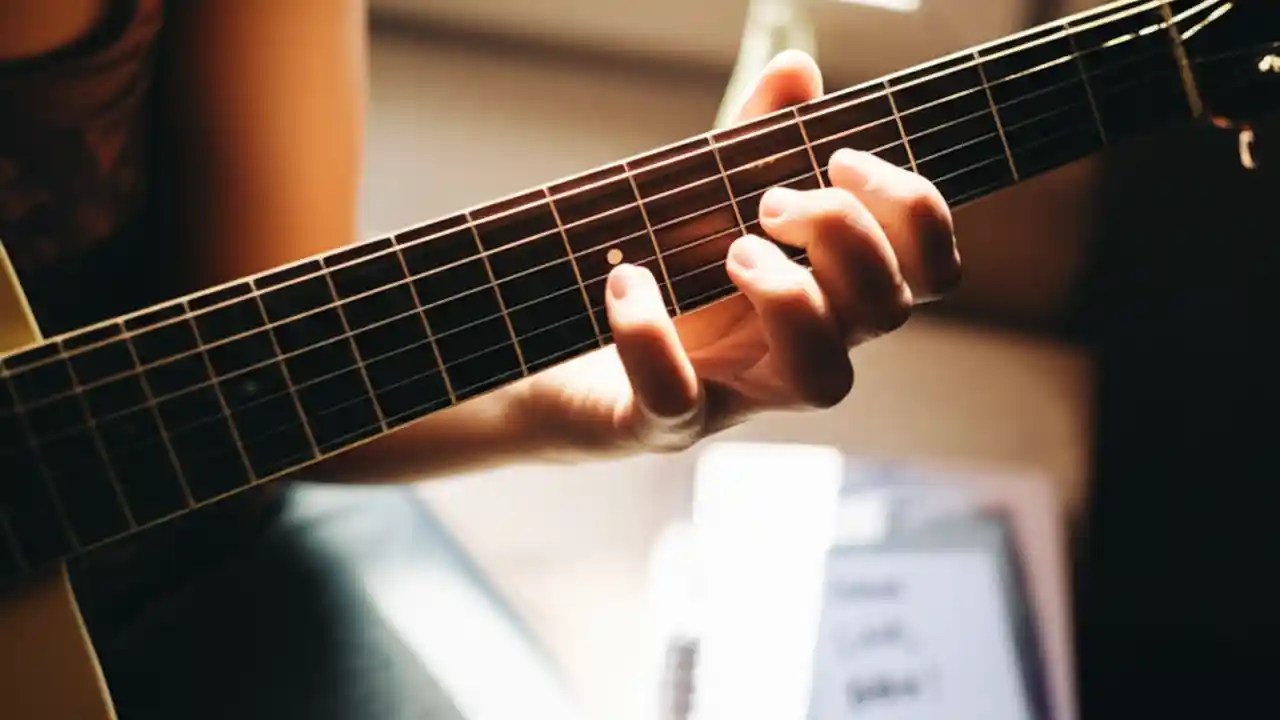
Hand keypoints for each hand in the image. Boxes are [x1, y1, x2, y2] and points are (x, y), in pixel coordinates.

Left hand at [515, 50, 960, 455]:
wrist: (560, 350)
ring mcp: (737, 396)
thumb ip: (754, 139)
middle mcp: (800, 352)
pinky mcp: (660, 423)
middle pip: (888, 311)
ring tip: (731, 250)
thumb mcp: (706, 196)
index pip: (929, 271)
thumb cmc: (659, 273)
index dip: (912, 212)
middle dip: (843, 234)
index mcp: (829, 296)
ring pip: (824, 380)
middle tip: (768, 201)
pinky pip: (677, 401)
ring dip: (789, 297)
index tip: (841, 156)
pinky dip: (651, 336)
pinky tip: (627, 282)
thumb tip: (797, 71)